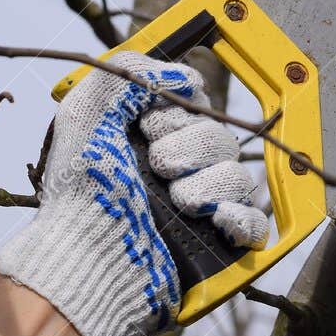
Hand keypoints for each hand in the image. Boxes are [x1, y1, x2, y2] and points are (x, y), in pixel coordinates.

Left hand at [0, 52, 265, 335]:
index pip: (197, 109)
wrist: (87, 261)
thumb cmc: (80, 193)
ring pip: (239, 178)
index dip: (177, 114)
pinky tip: (216, 219)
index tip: (148, 129)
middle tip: (158, 168)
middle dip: (190, 149)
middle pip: (222, 140)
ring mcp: (200, 209)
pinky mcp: (217, 245)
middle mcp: (178, 172)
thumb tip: (186, 75)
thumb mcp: (87, 115)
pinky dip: (241, 218)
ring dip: (206, 186)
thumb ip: (130, 74)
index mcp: (151, 141)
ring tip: (176, 203)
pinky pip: (255, 222)